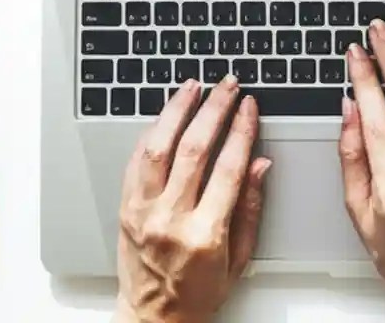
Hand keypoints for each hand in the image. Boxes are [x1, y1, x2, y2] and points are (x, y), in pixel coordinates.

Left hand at [116, 77, 271, 322]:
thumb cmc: (199, 292)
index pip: (227, 167)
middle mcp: (170, 219)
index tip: (249, 106)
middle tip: (226, 85)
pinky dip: (152, 132)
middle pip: (193, 148)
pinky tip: (165, 115)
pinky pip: (136, 160)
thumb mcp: (240, 257)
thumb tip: (259, 162)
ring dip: (176, 110)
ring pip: (158, 146)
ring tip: (193, 87)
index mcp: (205, 234)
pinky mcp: (125, 207)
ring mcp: (143, 211)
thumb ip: (250, 207)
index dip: (241, 130)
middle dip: (213, 109)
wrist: (153, 317)